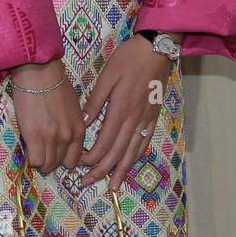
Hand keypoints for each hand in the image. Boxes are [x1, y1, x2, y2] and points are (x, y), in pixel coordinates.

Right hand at [10, 57, 85, 175]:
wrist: (40, 73)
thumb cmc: (55, 85)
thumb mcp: (73, 107)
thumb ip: (72, 124)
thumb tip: (67, 138)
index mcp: (79, 128)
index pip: (74, 159)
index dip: (63, 160)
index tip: (56, 155)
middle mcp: (68, 136)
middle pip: (59, 164)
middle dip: (51, 161)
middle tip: (42, 152)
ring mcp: (52, 138)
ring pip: (47, 165)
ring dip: (40, 161)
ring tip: (35, 150)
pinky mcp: (35, 136)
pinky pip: (35, 161)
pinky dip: (31, 159)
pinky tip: (29, 148)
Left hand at [79, 35, 173, 193]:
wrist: (156, 49)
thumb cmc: (128, 59)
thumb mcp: (107, 76)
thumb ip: (95, 101)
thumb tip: (84, 124)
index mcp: (120, 110)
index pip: (104, 143)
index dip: (91, 158)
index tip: (79, 166)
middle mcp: (134, 120)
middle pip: (117, 153)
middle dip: (102, 171)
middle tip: (87, 184)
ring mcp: (146, 120)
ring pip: (133, 152)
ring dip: (121, 171)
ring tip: (113, 187)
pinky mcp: (153, 117)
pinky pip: (145, 142)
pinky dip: (136, 157)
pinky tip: (130, 164)